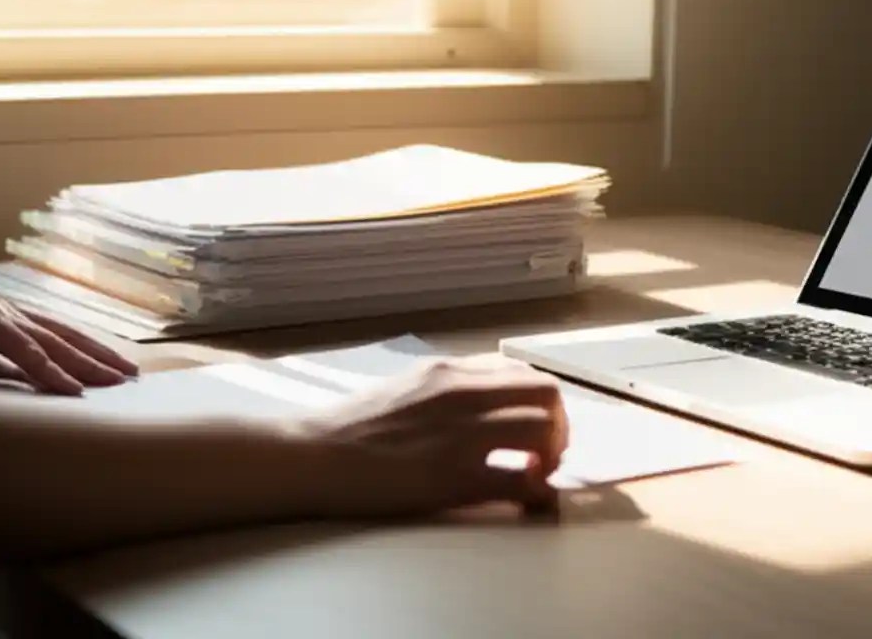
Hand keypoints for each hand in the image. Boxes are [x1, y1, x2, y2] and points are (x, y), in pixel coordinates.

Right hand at [0, 296, 138, 394]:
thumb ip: (5, 374)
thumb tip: (42, 388)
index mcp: (8, 323)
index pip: (60, 339)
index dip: (92, 355)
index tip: (121, 373)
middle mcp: (7, 313)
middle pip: (66, 337)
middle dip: (102, 357)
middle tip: (135, 376)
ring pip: (53, 343)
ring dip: (88, 363)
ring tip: (117, 381)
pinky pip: (24, 350)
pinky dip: (50, 370)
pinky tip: (73, 389)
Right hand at [304, 355, 568, 517]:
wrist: (314, 455)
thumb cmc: (352, 428)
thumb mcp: (407, 388)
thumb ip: (447, 390)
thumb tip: (482, 404)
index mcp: (450, 370)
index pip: (520, 371)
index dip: (537, 401)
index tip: (532, 426)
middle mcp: (463, 391)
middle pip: (545, 391)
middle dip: (557, 423)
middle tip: (545, 453)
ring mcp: (462, 431)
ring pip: (544, 428)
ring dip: (552, 455)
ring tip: (536, 475)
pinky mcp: (457, 475)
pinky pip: (523, 481)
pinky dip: (536, 492)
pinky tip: (525, 501)